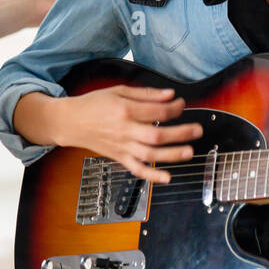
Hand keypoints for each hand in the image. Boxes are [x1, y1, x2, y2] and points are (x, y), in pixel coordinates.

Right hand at [49, 85, 203, 184]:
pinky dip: (152, 176)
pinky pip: (136, 170)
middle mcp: (124, 130)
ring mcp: (122, 147)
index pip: (157, 112)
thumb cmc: (94, 104)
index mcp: (125, 110)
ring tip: (189, 152)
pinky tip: (167, 178)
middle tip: (197, 130)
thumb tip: (170, 95)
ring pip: (150, 155)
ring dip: (172, 155)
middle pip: (157, 135)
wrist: (71, 122)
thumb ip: (146, 93)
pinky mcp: (119, 158)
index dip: (174, 108)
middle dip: (180, 133)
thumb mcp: (119, 90)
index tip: (182, 105)